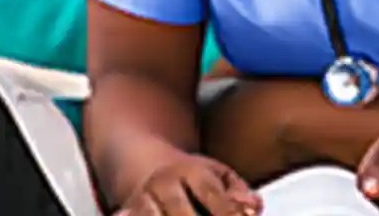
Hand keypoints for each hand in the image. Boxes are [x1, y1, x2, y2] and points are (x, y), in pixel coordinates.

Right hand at [115, 152, 261, 215]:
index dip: (227, 214)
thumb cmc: (193, 180)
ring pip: (151, 215)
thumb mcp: (219, 176)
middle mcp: (162, 184)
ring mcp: (142, 200)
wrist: (147, 167)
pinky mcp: (127, 212)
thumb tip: (252, 207)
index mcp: (190, 171)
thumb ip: (239, 192)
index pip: (211, 195)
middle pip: (181, 211)